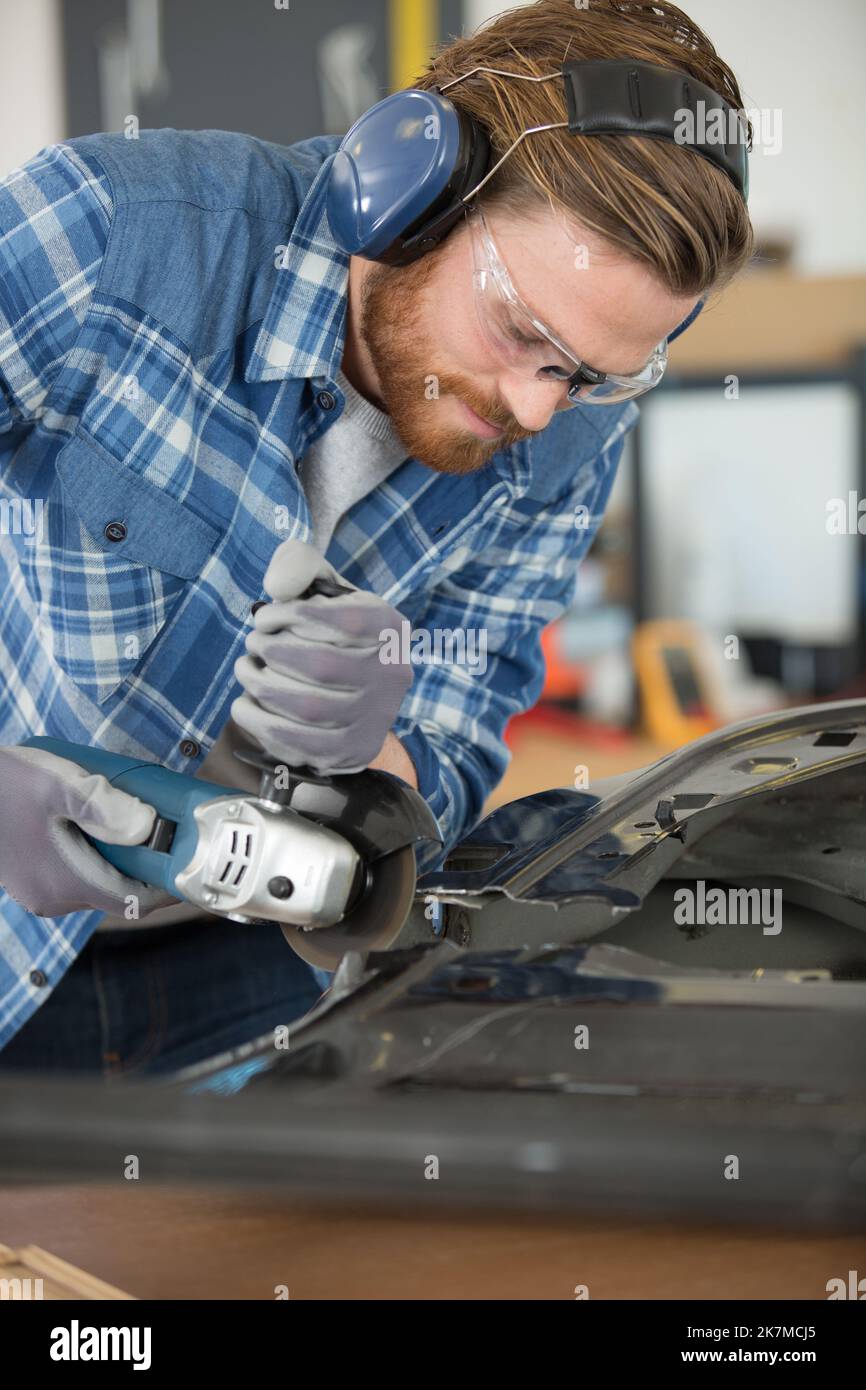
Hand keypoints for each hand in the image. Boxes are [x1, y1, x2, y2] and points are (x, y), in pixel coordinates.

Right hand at [0, 745, 177, 917]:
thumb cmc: (0, 784)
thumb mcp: (53, 783)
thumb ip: (100, 804)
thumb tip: (147, 825)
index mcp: (63, 883)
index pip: (136, 901)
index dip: (171, 882)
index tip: (195, 857)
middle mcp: (53, 896)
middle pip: (122, 887)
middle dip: (149, 860)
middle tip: (170, 824)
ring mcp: (41, 888)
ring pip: (101, 876)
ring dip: (123, 852)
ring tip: (135, 812)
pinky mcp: (33, 873)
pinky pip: (80, 867)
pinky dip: (99, 848)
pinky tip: (99, 815)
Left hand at [231, 538, 411, 773]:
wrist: (350, 690)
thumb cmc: (326, 629)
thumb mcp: (321, 587)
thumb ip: (300, 564)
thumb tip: (279, 586)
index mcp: (390, 628)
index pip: (346, 620)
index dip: (293, 616)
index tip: (264, 617)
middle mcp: (393, 674)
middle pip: (323, 666)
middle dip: (272, 653)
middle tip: (252, 644)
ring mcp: (376, 717)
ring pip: (309, 708)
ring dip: (262, 687)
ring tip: (246, 671)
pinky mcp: (355, 750)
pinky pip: (302, 745)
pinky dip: (262, 725)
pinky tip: (245, 706)